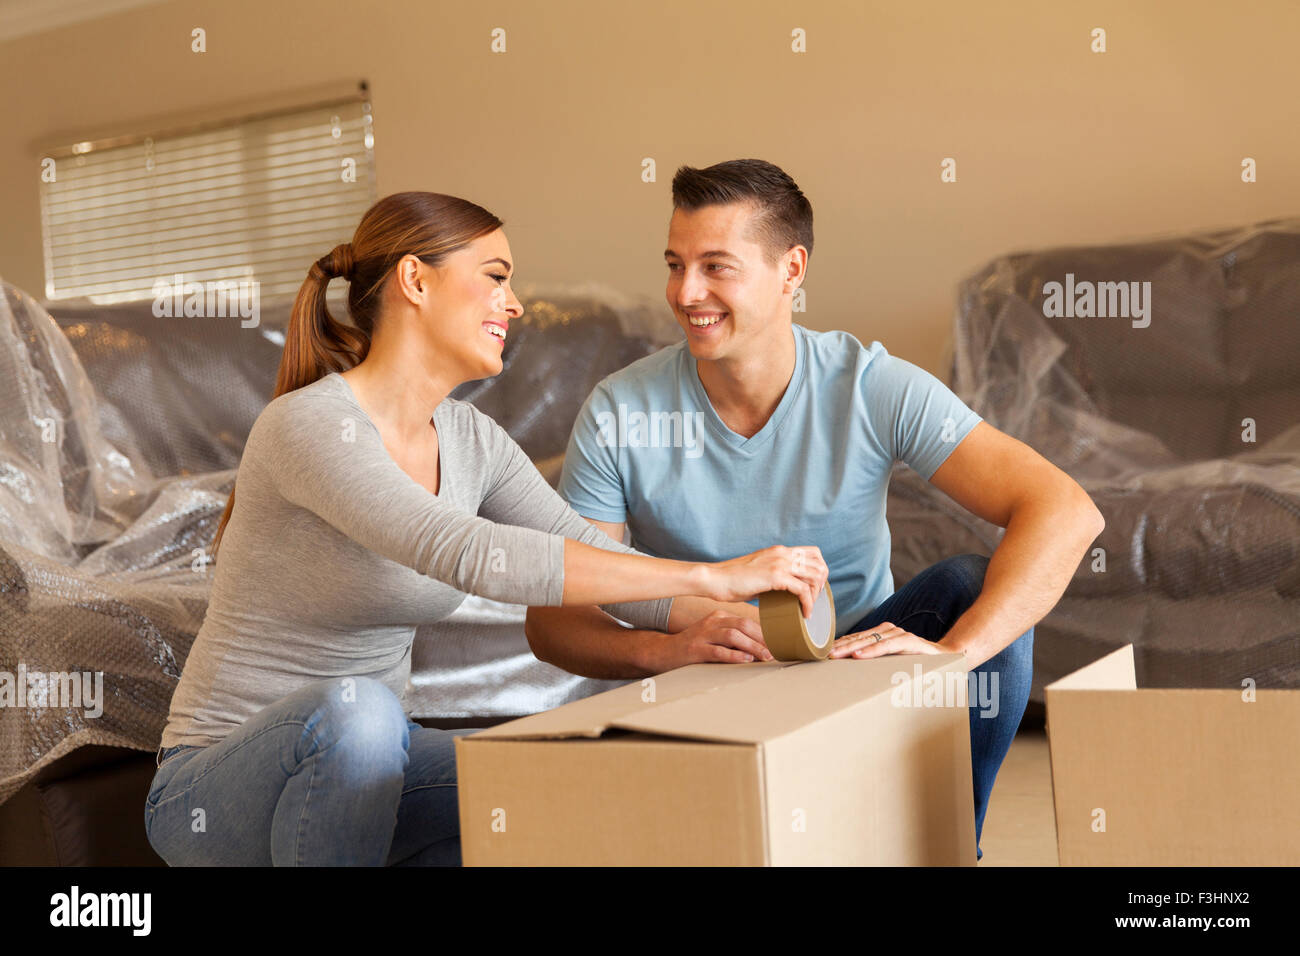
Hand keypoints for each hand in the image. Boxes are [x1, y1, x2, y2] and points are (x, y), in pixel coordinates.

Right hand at [650, 610, 774, 670]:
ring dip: (752, 646)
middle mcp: (711, 622)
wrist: (664, 652)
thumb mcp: (714, 635)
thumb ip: (734, 637)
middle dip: (761, 639)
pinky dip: (734, 655)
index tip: (777, 644)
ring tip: (765, 656)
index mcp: (718, 617)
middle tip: (775, 651)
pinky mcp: (695, 649)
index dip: (763, 633)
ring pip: (733, 636)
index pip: (746, 621)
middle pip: (742, 625)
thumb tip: (761, 648)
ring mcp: (702, 635)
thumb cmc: (694, 646)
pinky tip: (745, 660)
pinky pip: (718, 651)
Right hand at [702, 545, 827, 618]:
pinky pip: (803, 590)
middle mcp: (782, 553)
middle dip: (821, 584)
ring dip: (816, 595)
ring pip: (815, 576)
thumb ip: (774, 576)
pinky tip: (803, 613)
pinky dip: (807, 604)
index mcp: (779, 551)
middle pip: (819, 563)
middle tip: (814, 600)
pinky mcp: (775, 576)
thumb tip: (786, 590)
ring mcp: (779, 563)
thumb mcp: (759, 572)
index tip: (813, 588)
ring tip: (808, 608)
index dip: (819, 571)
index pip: (813, 553)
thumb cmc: (732, 580)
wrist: (715, 579)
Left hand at [829, 621, 947, 659]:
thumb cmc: (917, 663)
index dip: (839, 645)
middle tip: (823, 655)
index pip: (856, 638)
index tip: (822, 652)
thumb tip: (850, 668)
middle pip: (859, 638)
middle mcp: (889, 630)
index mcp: (882, 634)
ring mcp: (900, 634)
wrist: (949, 659)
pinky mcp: (911, 641)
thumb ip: (875, 661)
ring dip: (851, 648)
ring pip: (870, 640)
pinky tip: (860, 656)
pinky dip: (873, 650)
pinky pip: (888, 646)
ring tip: (836, 655)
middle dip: (840, 647)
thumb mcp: (892, 662)